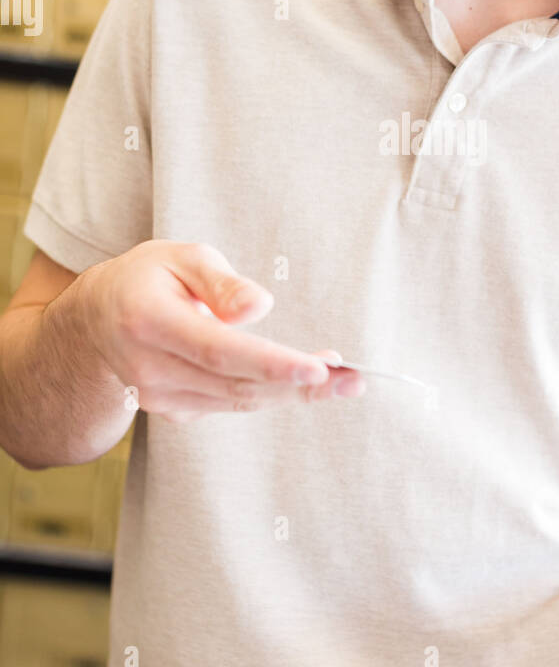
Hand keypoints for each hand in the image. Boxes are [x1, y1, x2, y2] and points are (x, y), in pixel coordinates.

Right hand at [83, 239, 365, 421]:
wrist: (94, 322)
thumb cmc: (148, 278)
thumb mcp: (182, 256)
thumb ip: (221, 282)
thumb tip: (259, 308)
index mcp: (149, 321)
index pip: (218, 350)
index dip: (271, 364)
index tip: (318, 369)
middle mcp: (150, 368)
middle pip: (237, 384)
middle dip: (302, 384)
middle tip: (355, 378)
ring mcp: (159, 397)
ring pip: (239, 401)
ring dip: (296, 393)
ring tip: (346, 379)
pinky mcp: (174, 410)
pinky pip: (231, 403)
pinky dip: (272, 393)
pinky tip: (305, 380)